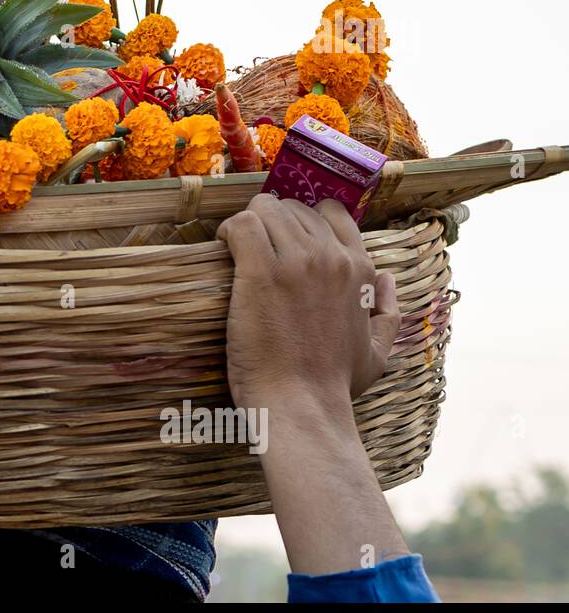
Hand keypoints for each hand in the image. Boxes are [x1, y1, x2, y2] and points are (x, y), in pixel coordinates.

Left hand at [215, 195, 410, 575]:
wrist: (301, 405)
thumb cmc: (334, 386)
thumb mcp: (378, 352)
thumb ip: (388, 313)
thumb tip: (386, 281)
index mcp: (359, 270)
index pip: (332, 212)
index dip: (303, 220)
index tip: (283, 241)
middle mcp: (331, 257)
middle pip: (293, 208)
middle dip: (271, 223)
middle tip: (254, 249)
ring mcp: (297, 262)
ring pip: (266, 209)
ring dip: (248, 224)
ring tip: (236, 249)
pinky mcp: (261, 271)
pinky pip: (241, 224)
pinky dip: (228, 231)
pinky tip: (224, 249)